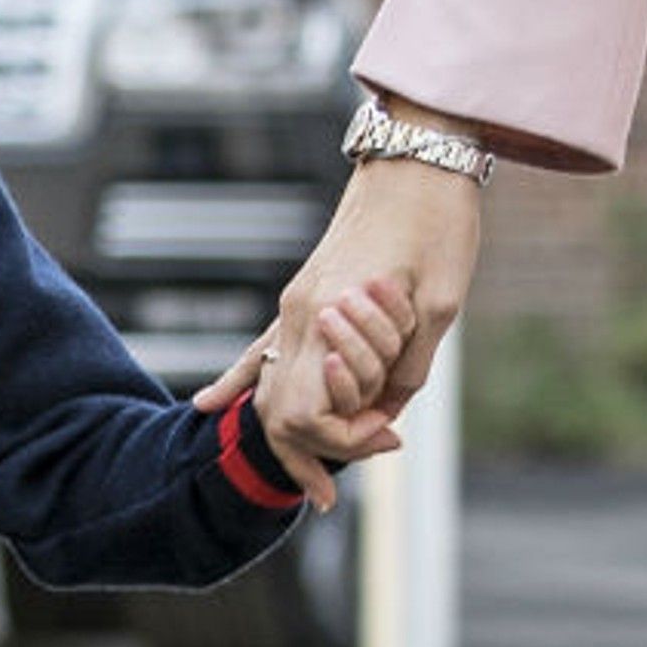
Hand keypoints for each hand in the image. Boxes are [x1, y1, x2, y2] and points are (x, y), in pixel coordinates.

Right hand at [198, 152, 481, 506]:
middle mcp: (298, 313)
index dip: (345, 439)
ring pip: (266, 385)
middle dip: (307, 454)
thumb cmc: (437, 225)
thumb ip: (407, 365)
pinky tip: (206, 407)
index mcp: (329, 315)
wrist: (417, 158)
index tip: (386, 440)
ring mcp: (292, 303)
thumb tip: (387, 410)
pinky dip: (235, 382)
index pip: (309, 410)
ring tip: (305, 481)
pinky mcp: (299, 293)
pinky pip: (256, 349)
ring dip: (284, 434)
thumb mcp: (440, 306)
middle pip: (278, 409)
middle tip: (335, 488)